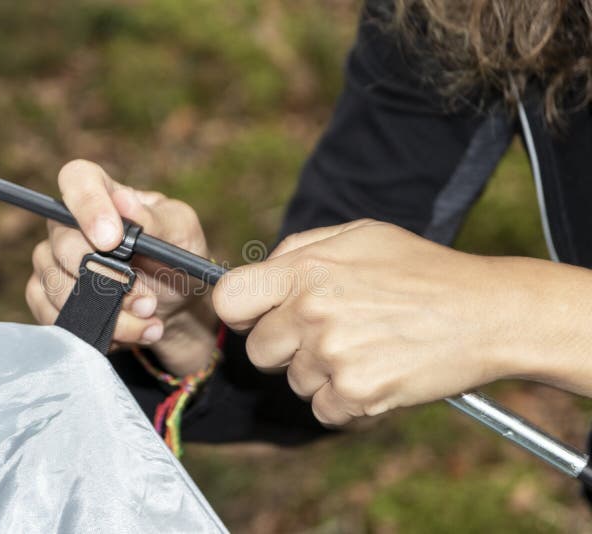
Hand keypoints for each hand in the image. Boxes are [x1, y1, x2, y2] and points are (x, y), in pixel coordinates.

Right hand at [26, 160, 216, 374]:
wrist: (175, 308)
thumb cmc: (177, 259)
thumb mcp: (181, 235)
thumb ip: (156, 220)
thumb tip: (124, 201)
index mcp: (104, 194)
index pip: (77, 179)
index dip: (87, 205)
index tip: (112, 239)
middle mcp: (70, 224)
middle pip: (63, 243)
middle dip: (109, 279)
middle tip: (147, 299)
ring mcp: (53, 261)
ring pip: (58, 285)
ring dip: (108, 312)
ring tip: (149, 318)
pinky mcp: (47, 298)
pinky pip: (53, 315)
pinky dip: (95, 330)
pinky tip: (130, 332)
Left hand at [212, 219, 529, 424]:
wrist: (487, 312)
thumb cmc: (422, 270)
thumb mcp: (359, 235)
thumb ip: (301, 248)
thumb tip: (262, 272)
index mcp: (306, 269)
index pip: (229, 300)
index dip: (242, 312)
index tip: (260, 317)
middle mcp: (312, 311)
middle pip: (259, 351)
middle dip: (286, 348)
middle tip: (328, 335)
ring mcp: (332, 354)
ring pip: (294, 382)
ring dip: (321, 374)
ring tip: (366, 349)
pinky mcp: (356, 393)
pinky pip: (323, 410)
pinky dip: (346, 403)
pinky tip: (376, 376)